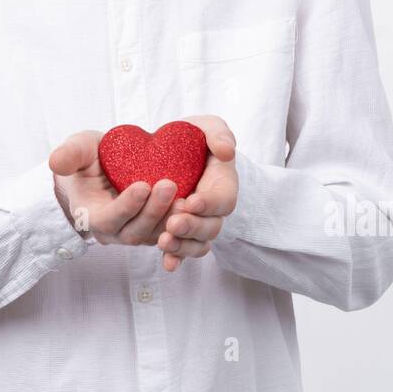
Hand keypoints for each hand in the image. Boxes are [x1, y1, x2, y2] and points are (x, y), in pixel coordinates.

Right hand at [48, 130, 179, 245]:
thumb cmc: (88, 160)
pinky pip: (168, 235)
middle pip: (135, 232)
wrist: (102, 171)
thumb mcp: (78, 150)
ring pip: (154, 235)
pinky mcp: (153, 230)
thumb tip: (55, 162)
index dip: (126, 206)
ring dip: (171, 219)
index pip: (109, 219)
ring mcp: (135, 232)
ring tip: (187, 197)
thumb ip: (69, 154)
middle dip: (153, 211)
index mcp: (92, 215)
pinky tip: (196, 208)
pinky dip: (182, 226)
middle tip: (170, 184)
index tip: (143, 184)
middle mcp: (114, 231)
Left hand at [158, 115, 237, 271]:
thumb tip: (227, 152)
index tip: (192, 201)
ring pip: (198, 244)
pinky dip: (176, 259)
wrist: (172, 151)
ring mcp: (197, 224)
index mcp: (223, 184)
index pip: (224, 199)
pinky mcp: (180, 233)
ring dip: (183, 245)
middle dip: (193, 226)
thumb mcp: (207, 127)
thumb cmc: (194, 139)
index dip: (209, 203)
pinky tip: (167, 264)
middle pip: (211, 227)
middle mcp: (213, 210)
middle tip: (174, 222)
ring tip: (165, 240)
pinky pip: (182, 252)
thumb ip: (219, 134)